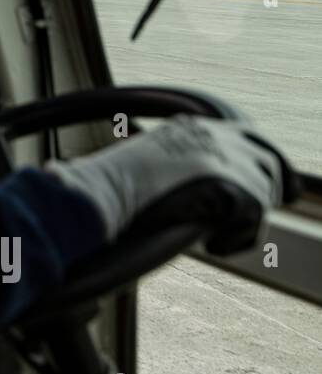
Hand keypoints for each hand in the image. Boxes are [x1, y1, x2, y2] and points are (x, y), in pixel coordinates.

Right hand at [45, 115, 283, 240]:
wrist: (104, 192)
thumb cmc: (110, 186)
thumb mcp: (148, 163)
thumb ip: (175, 165)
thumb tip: (189, 188)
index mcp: (193, 126)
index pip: (248, 136)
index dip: (258, 163)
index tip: (259, 186)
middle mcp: (216, 136)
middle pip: (268, 161)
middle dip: (264, 191)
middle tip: (241, 221)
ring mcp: (227, 160)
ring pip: (264, 193)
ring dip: (245, 219)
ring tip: (216, 236)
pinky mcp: (234, 188)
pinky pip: (254, 221)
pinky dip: (235, 240)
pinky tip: (212, 247)